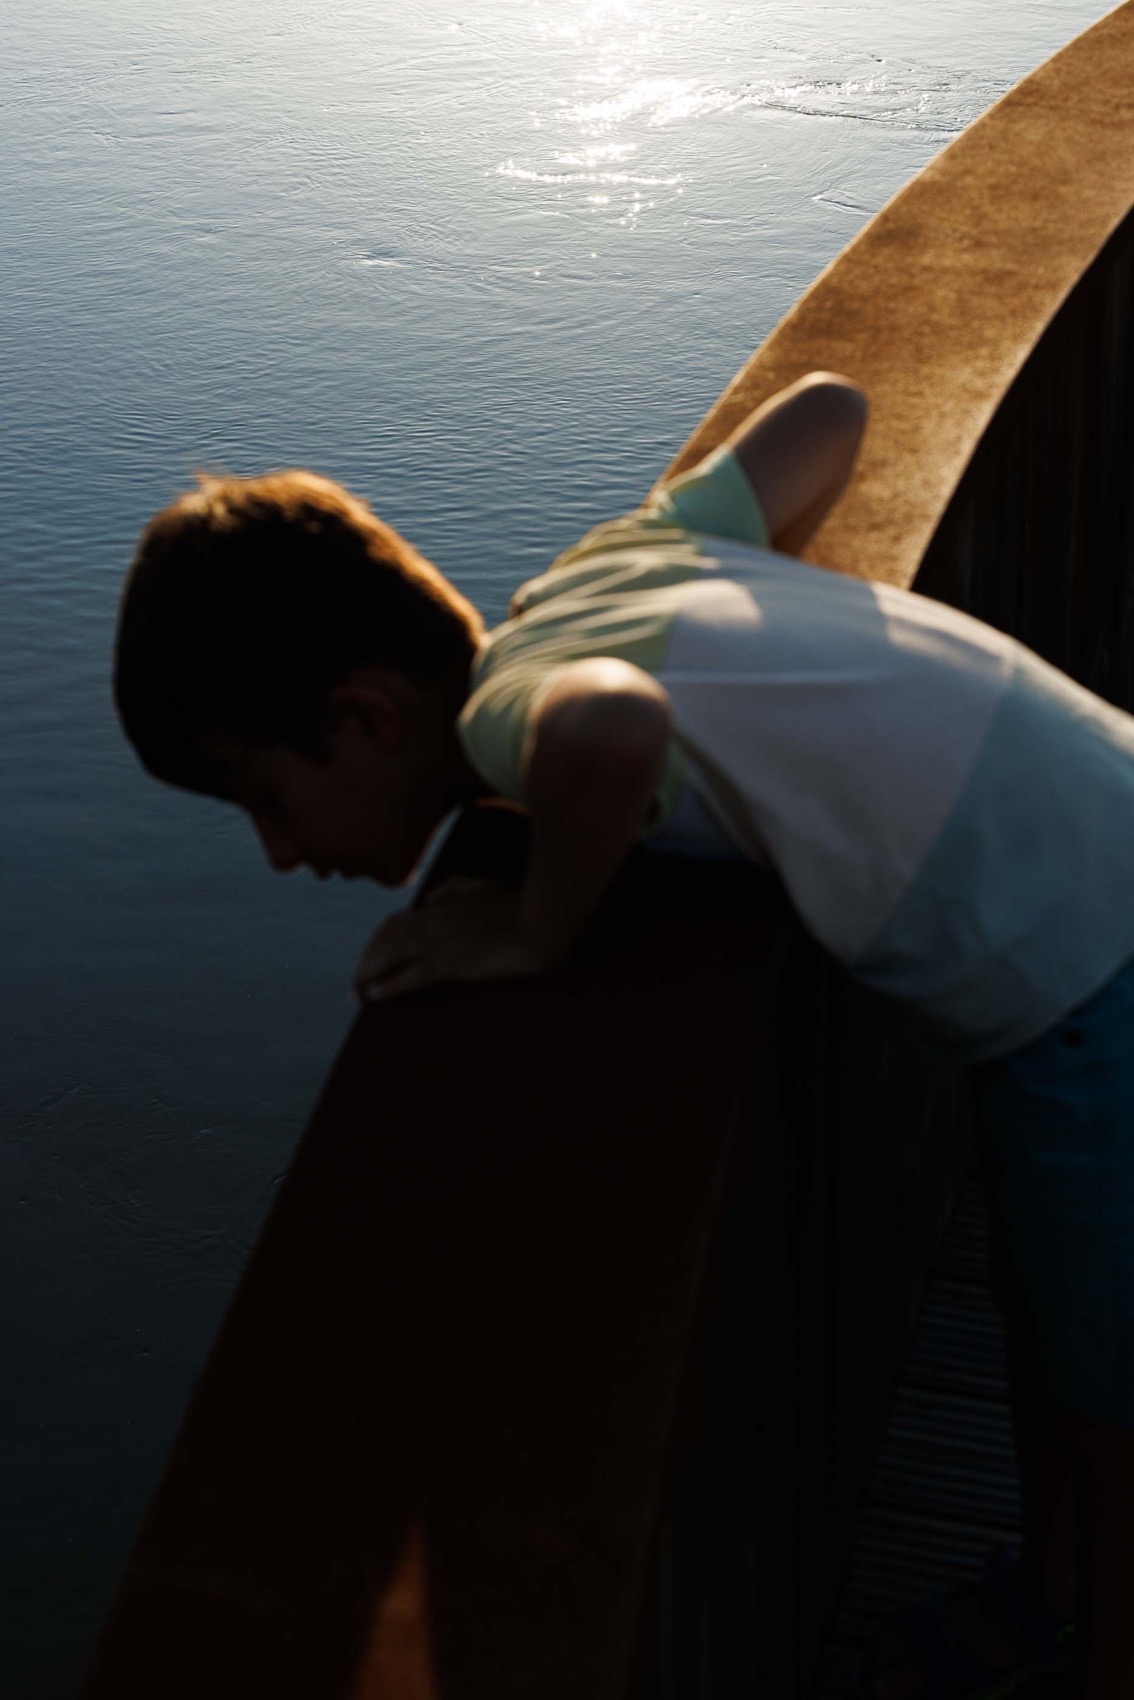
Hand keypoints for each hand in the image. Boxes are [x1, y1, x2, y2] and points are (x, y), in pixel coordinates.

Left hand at [353, 876, 546, 1002]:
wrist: (538, 926)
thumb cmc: (518, 906)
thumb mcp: (483, 886)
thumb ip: (454, 887)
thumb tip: (430, 897)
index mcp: (438, 906)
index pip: (394, 923)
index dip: (377, 943)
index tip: (371, 959)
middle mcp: (431, 922)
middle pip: (383, 941)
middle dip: (365, 962)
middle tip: (357, 984)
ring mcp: (438, 943)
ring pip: (388, 957)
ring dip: (367, 976)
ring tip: (358, 995)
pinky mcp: (449, 964)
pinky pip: (409, 976)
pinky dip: (389, 986)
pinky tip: (376, 996)